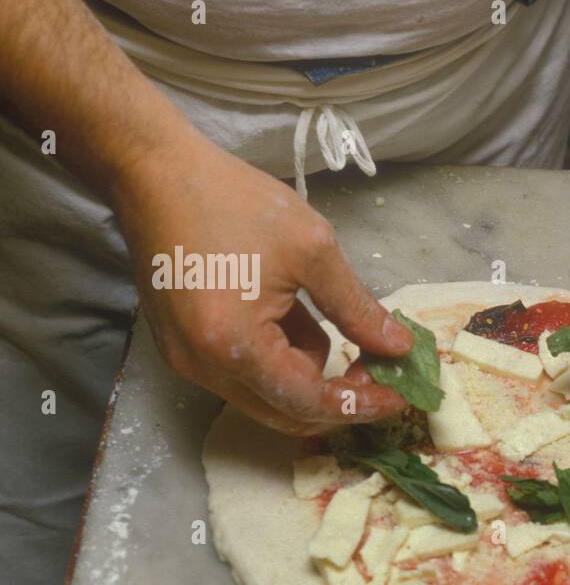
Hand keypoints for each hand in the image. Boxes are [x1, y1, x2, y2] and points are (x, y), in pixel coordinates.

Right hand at [117, 136, 411, 434]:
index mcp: (233, 345)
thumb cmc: (231, 202)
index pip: (307, 401)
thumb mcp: (312, 250)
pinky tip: (300, 321)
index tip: (401, 397)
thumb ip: (358, 308)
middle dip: (335, 400)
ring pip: (265, 395)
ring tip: (336, 331)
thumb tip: (398, 347)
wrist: (153, 171)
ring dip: (308, 377)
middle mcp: (204, 366)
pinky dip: (280, 359)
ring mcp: (187, 359)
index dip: (359, 404)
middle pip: (284, 413)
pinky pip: (243, 372)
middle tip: (377, 374)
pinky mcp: (183, 346)